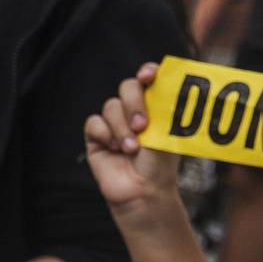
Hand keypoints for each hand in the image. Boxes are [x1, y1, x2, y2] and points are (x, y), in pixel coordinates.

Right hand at [82, 66, 183, 216]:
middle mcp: (135, 110)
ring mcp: (114, 122)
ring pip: (111, 105)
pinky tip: (115, 150)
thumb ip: (163, 107)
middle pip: (128, 87)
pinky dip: (106, 135)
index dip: (148, 72)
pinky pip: (94, 122)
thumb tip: (163, 79)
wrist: (142, 189)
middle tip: (142, 125)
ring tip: (132, 149)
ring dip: (122, 127)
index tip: (149, 75)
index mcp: (156, 106)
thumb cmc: (160, 163)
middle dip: (135, 103)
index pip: (150, 79)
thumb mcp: (167, 132)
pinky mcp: (96, 135)